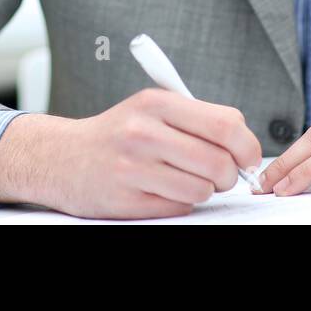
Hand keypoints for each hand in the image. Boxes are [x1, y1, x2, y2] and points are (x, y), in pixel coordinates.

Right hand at [0, 88, 261, 218]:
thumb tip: (245, 146)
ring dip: (203, 190)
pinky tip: (162, 189)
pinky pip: (178, 206)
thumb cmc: (117, 134)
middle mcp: (143, 132)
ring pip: (201, 189)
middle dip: (229, 175)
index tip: (247, 157)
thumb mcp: (151, 110)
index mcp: (156, 103)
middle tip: (221, 175)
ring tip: (184, 179)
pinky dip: (180, 201)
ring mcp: (132, 167)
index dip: (247, 146)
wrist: (62, 157)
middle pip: (218, 162)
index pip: (226, 124)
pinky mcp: (125, 199)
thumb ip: (197, 120)